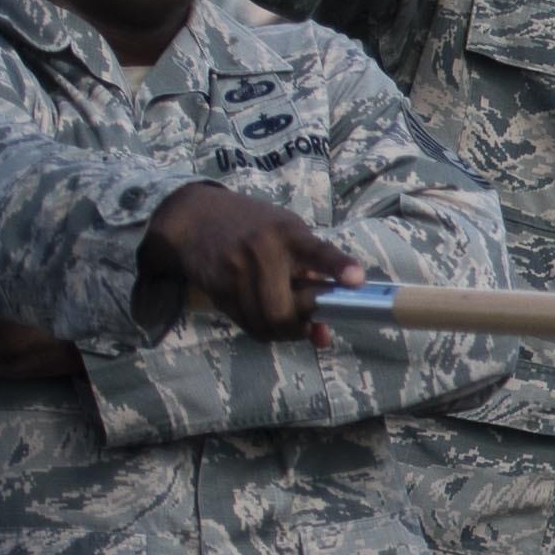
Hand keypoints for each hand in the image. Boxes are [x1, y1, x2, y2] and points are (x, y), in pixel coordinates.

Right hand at [141, 184, 361, 339]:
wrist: (197, 219)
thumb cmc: (256, 227)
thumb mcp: (288, 234)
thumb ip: (313, 277)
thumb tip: (324, 335)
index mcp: (288, 234)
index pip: (318, 252)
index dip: (337, 266)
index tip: (357, 279)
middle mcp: (262, 251)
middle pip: (284, 310)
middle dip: (299, 326)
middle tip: (307, 324)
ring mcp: (236, 271)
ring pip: (264, 323)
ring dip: (282, 333)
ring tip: (289, 323)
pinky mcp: (218, 287)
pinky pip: (246, 323)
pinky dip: (262, 329)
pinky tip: (266, 318)